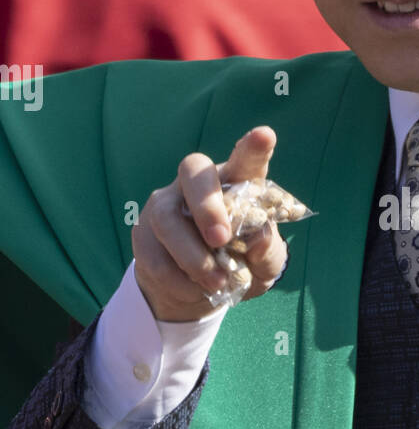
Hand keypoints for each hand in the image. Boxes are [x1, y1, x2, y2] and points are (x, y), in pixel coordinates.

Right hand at [132, 126, 288, 321]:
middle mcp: (197, 185)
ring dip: (193, 257)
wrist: (197, 292)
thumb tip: (259, 237)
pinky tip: (195, 289)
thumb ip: (267, 251)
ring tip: (216, 283)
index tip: (264, 135)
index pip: (245, 160)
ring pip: (168, 219)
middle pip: (194, 171)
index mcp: (236, 184)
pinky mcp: (142, 233)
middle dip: (206, 205)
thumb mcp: (263, 266)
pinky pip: (155, 255)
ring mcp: (165, 205)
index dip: (254, 148)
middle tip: (221, 238)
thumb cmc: (239, 266)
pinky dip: (179, 279)